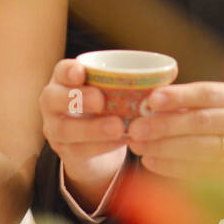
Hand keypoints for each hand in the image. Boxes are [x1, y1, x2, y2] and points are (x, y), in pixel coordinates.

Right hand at [39, 59, 126, 208]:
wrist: (94, 142)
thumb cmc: (107, 106)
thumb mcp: (112, 91)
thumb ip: (130, 82)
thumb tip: (170, 71)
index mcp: (65, 80)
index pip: (60, 71)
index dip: (68, 71)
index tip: (81, 72)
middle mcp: (53, 102)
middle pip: (52, 98)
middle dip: (77, 98)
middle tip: (101, 100)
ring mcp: (55, 128)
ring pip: (64, 129)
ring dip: (91, 128)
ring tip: (117, 127)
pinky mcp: (64, 152)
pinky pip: (78, 151)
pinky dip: (101, 146)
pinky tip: (120, 142)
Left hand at [126, 81, 223, 182]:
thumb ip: (200, 103)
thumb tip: (151, 104)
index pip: (207, 92)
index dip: (177, 96)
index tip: (150, 99)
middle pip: (201, 122)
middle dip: (163, 125)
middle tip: (135, 128)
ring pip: (199, 148)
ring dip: (164, 148)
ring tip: (138, 146)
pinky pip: (202, 171)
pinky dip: (174, 167)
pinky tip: (153, 162)